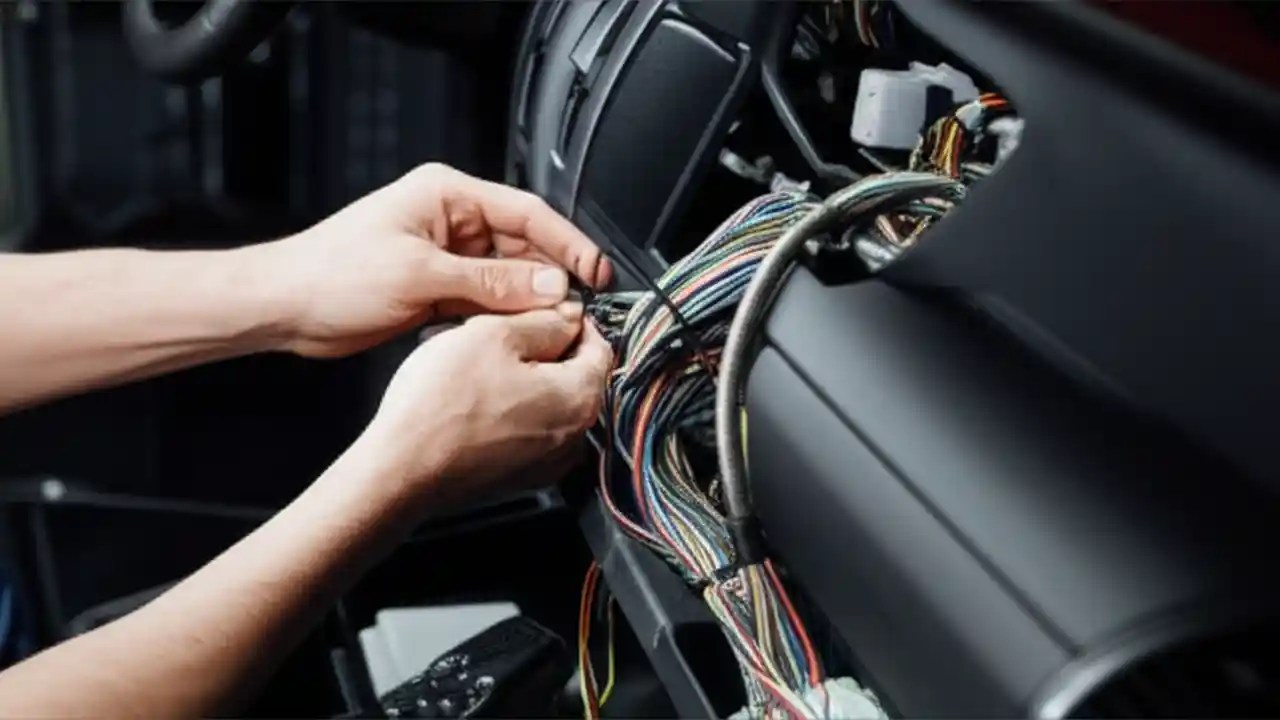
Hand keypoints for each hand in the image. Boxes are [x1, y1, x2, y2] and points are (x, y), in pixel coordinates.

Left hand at [259, 164, 611, 357]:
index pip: (528, 213)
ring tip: (553, 327)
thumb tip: (550, 286)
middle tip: (577, 310)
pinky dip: (503, 317)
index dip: (568, 242)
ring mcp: (446, 256)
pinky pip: (487, 300)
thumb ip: (492, 283)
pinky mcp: (438, 288)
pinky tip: (516, 335)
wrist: (285, 307)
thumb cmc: (333, 274)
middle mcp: (452, 220)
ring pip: (509, 278)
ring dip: (529, 302)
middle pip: (524, 247)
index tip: (596, 272)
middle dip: (551, 278)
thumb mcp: (422, 275)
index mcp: (449, 195)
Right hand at [360, 303, 611, 510]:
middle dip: (542, 349)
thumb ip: (543, 321)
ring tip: (479, 364)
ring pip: (547, 403)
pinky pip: (527, 430)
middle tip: (501, 334)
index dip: (573, 320)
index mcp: (580, 399)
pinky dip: (509, 410)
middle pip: (574, 376)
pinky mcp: (520, 476)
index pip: (600, 347)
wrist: (400, 470)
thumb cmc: (442, 404)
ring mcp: (548, 463)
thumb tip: (569, 316)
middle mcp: (575, 437)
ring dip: (522, 378)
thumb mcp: (494, 335)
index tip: (546, 310)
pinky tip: (473, 398)